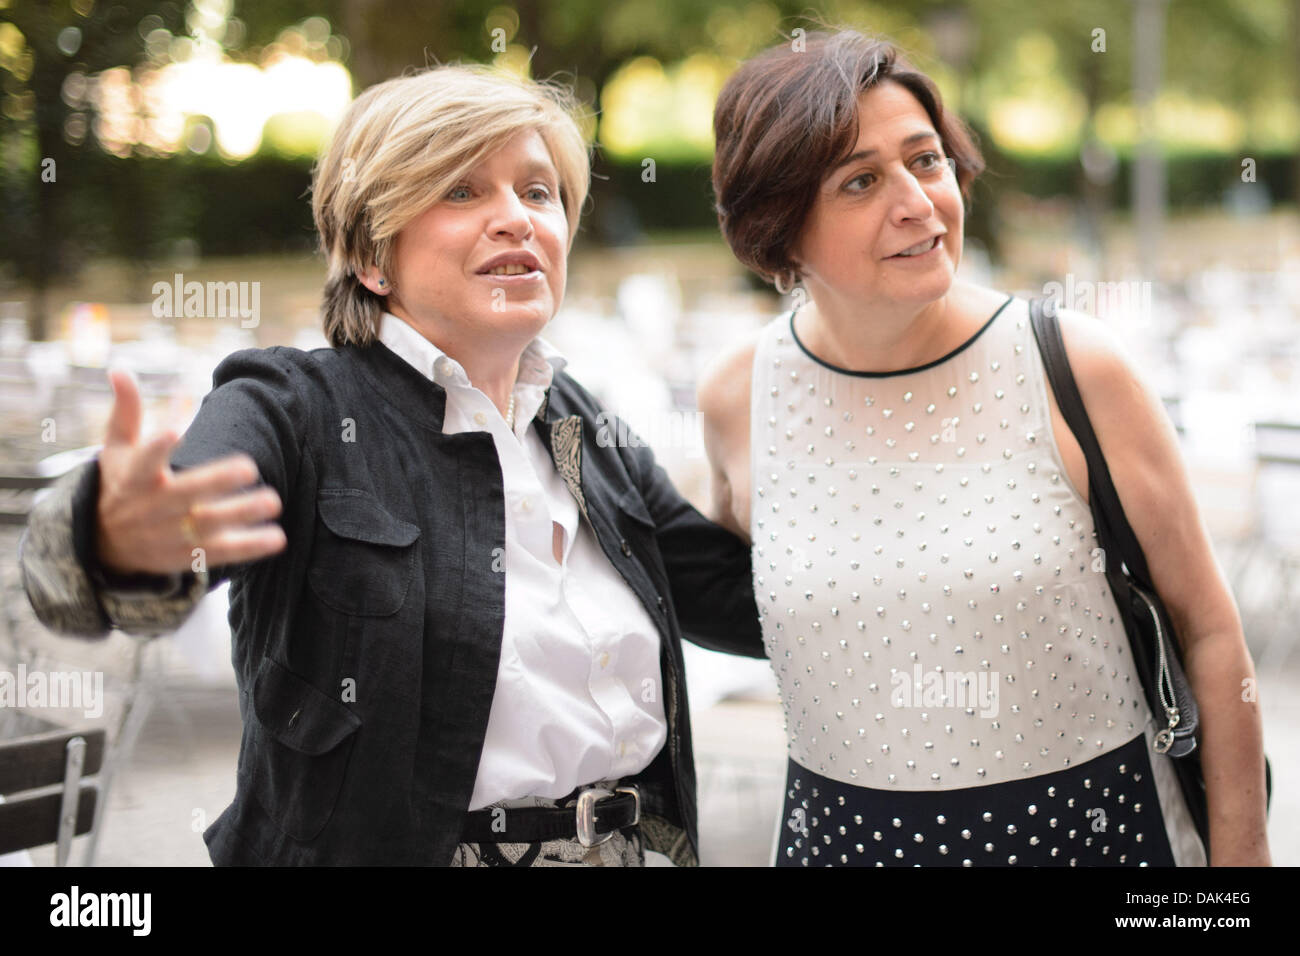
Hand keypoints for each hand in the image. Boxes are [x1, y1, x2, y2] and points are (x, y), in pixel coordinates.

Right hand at [95, 368, 286, 575]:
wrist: (106, 544)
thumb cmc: (120, 484)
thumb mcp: (117, 448)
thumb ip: (127, 410)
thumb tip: (119, 370)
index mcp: (135, 476)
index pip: (144, 460)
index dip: (157, 447)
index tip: (173, 431)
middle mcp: (153, 506)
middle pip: (185, 494)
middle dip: (216, 481)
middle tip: (250, 466)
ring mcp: (170, 534)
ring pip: (207, 525)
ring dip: (241, 514)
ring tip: (273, 501)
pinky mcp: (186, 556)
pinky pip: (219, 553)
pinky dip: (248, 547)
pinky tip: (276, 537)